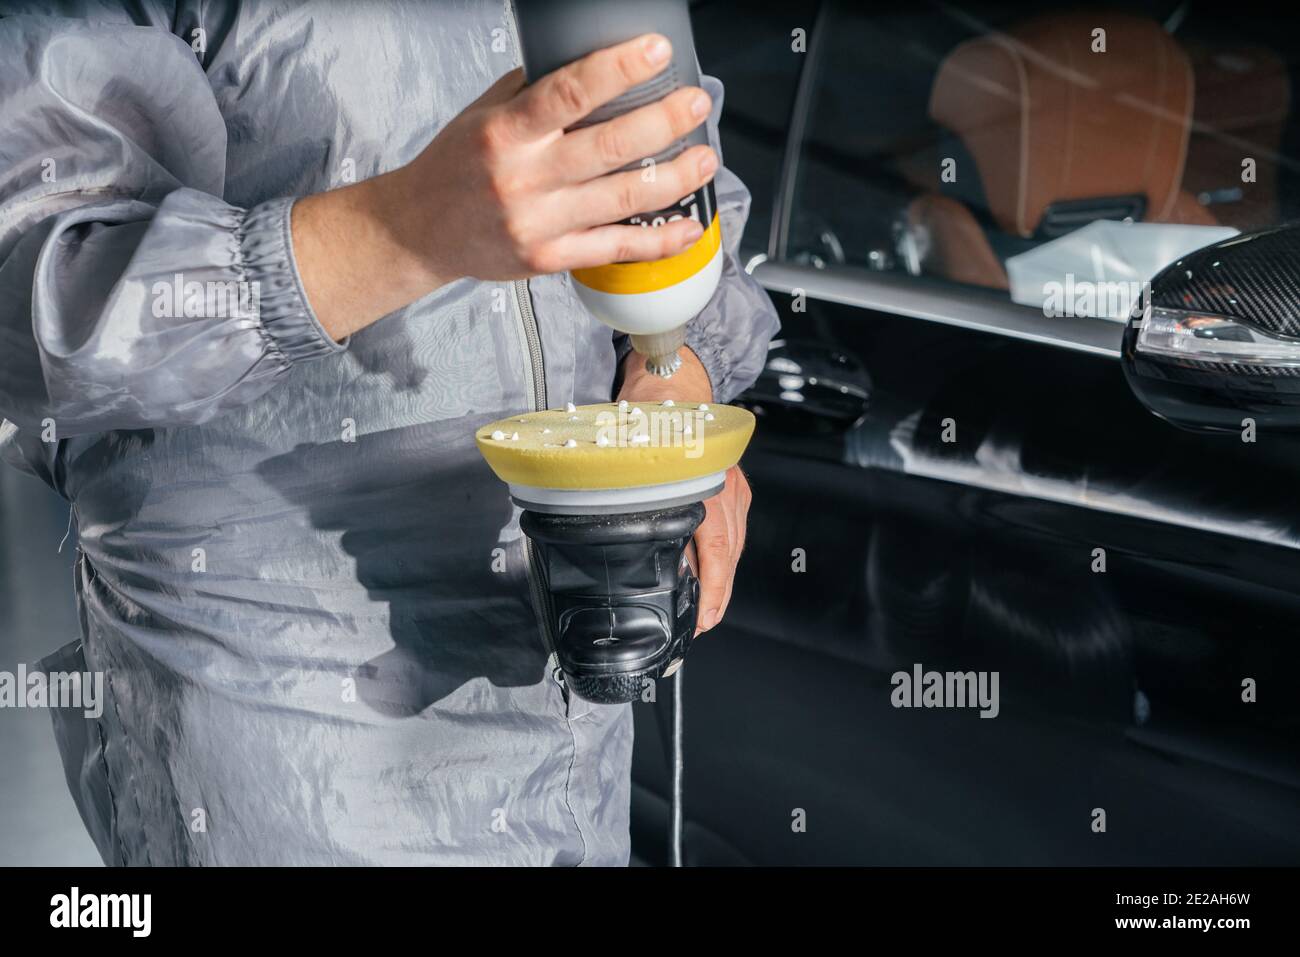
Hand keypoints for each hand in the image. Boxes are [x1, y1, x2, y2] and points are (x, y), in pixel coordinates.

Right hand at [293, 33, 717, 339]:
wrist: (420, 231)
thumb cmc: (456, 167)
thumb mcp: (484, 115)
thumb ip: (534, 93)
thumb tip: (593, 69)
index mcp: (506, 131)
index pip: (570, 92)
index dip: (620, 69)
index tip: (657, 52)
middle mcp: (524, 177)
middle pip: (611, 146)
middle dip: (665, 122)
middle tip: (697, 105)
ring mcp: (539, 222)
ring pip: (624, 198)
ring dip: (676, 178)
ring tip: (705, 158)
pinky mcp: (550, 259)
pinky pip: (617, 247)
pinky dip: (659, 238)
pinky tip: (687, 224)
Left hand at [617, 349, 750, 634]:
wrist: (672, 382)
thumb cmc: (650, 417)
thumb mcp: (634, 460)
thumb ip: (638, 503)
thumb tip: (630, 547)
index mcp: (704, 482)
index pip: (716, 546)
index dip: (712, 587)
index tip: (704, 618)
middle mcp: (726, 486)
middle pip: (729, 553)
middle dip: (716, 595)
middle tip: (700, 626)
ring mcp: (734, 486)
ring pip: (732, 544)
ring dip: (719, 580)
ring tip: (703, 610)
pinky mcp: (734, 486)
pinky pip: (731, 530)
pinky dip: (721, 557)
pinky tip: (708, 575)